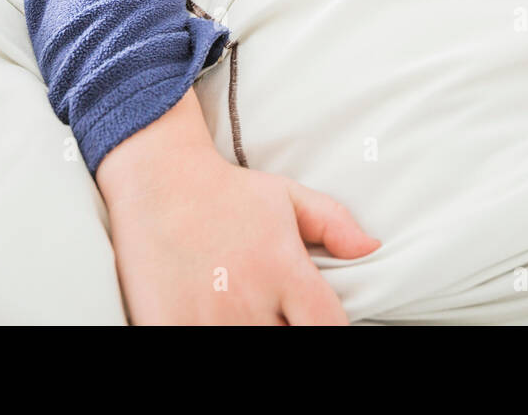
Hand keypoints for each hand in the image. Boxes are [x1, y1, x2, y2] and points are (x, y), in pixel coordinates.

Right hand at [98, 87, 380, 323]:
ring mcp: (208, 321)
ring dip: (253, 331)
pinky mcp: (170, 327)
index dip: (327, 327)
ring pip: (250, 345)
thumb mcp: (287, 197)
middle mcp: (249, 301)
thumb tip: (371, 247)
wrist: (157, 181)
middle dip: (288, 328)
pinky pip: (202, 346)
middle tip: (276, 309)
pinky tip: (214, 317)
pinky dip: (213, 334)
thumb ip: (334, 224)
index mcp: (283, 270)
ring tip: (246, 311)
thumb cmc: (227, 191)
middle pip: (290, 342)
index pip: (328, 328)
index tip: (316, 318)